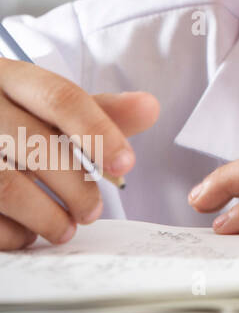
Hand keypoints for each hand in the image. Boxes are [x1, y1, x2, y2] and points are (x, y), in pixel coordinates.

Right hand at [0, 58, 157, 248]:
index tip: (126, 165)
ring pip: (5, 186)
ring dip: (45, 215)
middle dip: (76, 185)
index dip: (99, 132)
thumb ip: (95, 110)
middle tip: (94, 211)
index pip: (61, 97)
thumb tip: (150, 107)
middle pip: (36, 145)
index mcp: (7, 76)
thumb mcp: (42, 105)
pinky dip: (11, 231)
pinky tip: (27, 235)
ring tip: (66, 229)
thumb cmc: (6, 119)